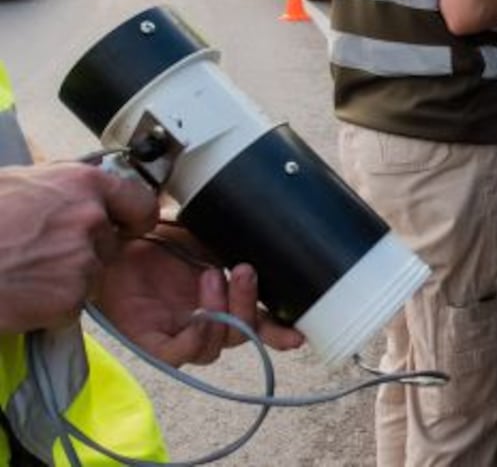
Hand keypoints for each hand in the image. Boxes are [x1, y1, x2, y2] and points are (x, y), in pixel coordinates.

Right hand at [0, 163, 157, 332]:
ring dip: (64, 279)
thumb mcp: (18, 181)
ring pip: (89, 276)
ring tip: (22, 271)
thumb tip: (79, 188)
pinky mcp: (69, 299)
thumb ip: (60, 185)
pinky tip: (19, 292)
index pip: (139, 202)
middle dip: (84, 251)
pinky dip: (48, 306)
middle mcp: (91, 220)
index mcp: (82, 184)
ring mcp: (83, 261)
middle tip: (40, 252)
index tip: (129, 225)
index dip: (134, 217)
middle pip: (109, 244)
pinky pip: (70, 306)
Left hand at [95, 225, 304, 365]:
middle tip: (246, 271)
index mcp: (222, 299)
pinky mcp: (150, 341)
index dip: (280, 332)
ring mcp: (178, 333)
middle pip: (240, 335)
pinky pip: (179, 355)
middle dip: (249, 306)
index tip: (300, 333)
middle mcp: (204, 320)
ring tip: (211, 275)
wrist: (113, 236)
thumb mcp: (207, 233)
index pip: (257, 323)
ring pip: (215, 347)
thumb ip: (237, 239)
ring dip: (223, 312)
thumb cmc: (157, 236)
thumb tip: (274, 224)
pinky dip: (195, 338)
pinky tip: (198, 315)